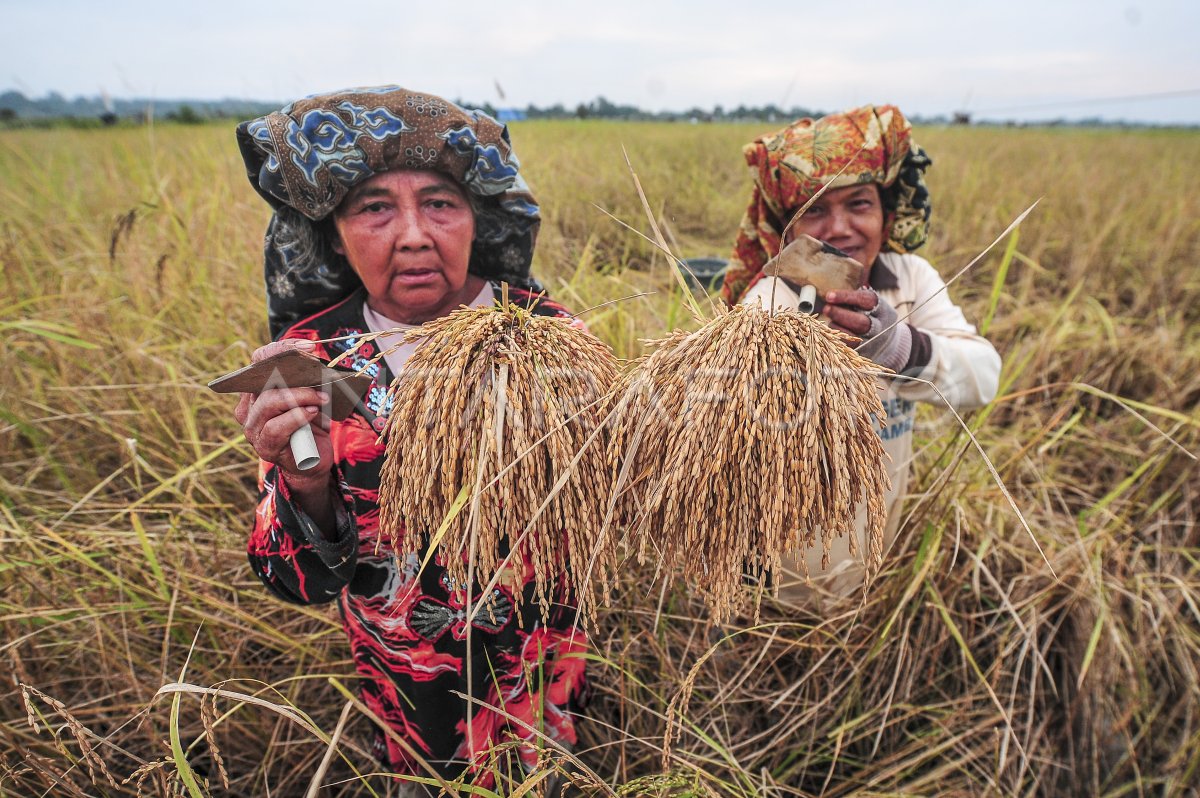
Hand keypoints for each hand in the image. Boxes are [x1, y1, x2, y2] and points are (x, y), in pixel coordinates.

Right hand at [233, 339, 333, 487]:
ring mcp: (253, 427)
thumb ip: (306, 382)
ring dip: (300, 397)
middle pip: (264, 380)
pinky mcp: (263, 445)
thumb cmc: (310, 424)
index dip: (281, 349)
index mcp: (257, 389)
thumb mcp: (310, 398)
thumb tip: (315, 363)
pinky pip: (275, 428)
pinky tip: (312, 413)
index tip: (308, 347)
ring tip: (321, 398)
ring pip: (269, 403)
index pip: (261, 360)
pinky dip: (297, 417)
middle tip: (320, 377)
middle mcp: (249, 406)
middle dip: (295, 376)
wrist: (312, 460)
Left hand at [823, 289, 912, 371]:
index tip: (829, 296)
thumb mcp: (870, 305)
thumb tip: (831, 291)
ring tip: (828, 321)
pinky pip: (846, 348)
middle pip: (861, 322)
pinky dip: (835, 340)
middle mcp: (880, 327)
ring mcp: (872, 343)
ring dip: (836, 328)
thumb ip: (854, 298)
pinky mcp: (863, 354)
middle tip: (826, 309)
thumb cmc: (871, 317)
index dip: (847, 297)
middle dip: (840, 314)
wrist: (887, 342)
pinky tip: (829, 334)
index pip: (867, 300)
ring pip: (852, 337)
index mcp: (883, 310)